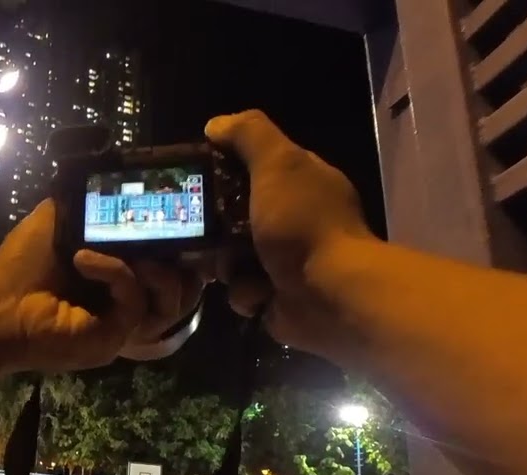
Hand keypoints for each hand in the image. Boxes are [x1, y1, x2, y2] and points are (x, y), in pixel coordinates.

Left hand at [0, 200, 204, 372]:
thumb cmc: (22, 264)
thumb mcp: (58, 219)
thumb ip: (88, 202)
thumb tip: (111, 176)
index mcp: (118, 276)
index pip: (170, 264)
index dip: (181, 245)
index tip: (181, 216)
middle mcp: (126, 302)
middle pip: (183, 287)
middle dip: (184, 259)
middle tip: (169, 230)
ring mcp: (124, 324)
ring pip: (170, 299)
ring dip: (154, 267)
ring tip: (126, 245)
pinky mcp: (116, 336)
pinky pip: (135, 300)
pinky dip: (116, 273)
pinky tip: (85, 259)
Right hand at [201, 110, 375, 349]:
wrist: (330, 292)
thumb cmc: (302, 223)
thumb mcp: (277, 163)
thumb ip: (249, 134)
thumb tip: (216, 124)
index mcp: (300, 182)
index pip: (252, 169)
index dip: (222, 172)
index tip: (197, 181)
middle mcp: (294, 219)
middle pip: (235, 217)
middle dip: (215, 228)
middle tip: (196, 232)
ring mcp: (287, 260)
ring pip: (232, 258)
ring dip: (227, 266)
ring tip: (230, 268)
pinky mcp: (278, 297)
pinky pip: (244, 292)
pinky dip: (247, 294)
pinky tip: (258, 293)